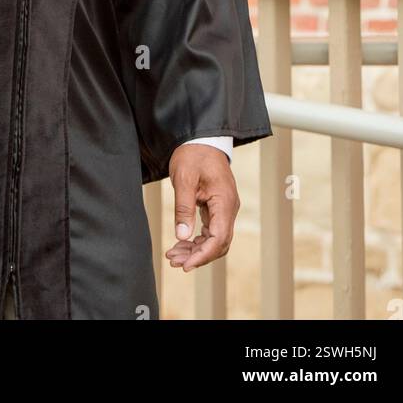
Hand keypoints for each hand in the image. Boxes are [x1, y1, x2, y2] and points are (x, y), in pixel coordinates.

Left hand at [164, 143, 239, 271]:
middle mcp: (229, 207)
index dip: (202, 254)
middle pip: (219, 243)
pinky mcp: (217, 207)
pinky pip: (211, 230)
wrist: (201, 137)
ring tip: (173, 255)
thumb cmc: (193, 154)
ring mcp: (224, 208)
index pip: (219, 238)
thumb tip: (182, 236)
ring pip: (214, 239)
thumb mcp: (184, 178)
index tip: (185, 265)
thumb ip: (184, 208)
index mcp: (224, 201)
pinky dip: (197, 239)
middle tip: (174, 261)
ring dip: (195, 249)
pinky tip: (181, 244)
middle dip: (197, 255)